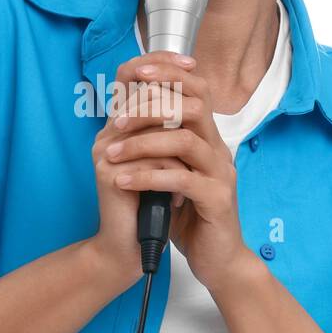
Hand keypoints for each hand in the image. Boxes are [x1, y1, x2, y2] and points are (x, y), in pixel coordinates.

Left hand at [91, 50, 251, 295]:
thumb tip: (126, 110)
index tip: (136, 71)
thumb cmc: (190, 216)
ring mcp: (220, 174)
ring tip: (110, 154)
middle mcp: (218, 150)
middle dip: (151, 105)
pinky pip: (181, 180)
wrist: (217, 261)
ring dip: (143, 143)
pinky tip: (122, 181)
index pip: (197, 89)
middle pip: (193, 105)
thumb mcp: (171, 172)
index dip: (169, 73)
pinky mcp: (217, 200)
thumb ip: (158, 142)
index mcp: (208, 138)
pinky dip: (147, 177)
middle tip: (116, 119)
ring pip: (184, 141)